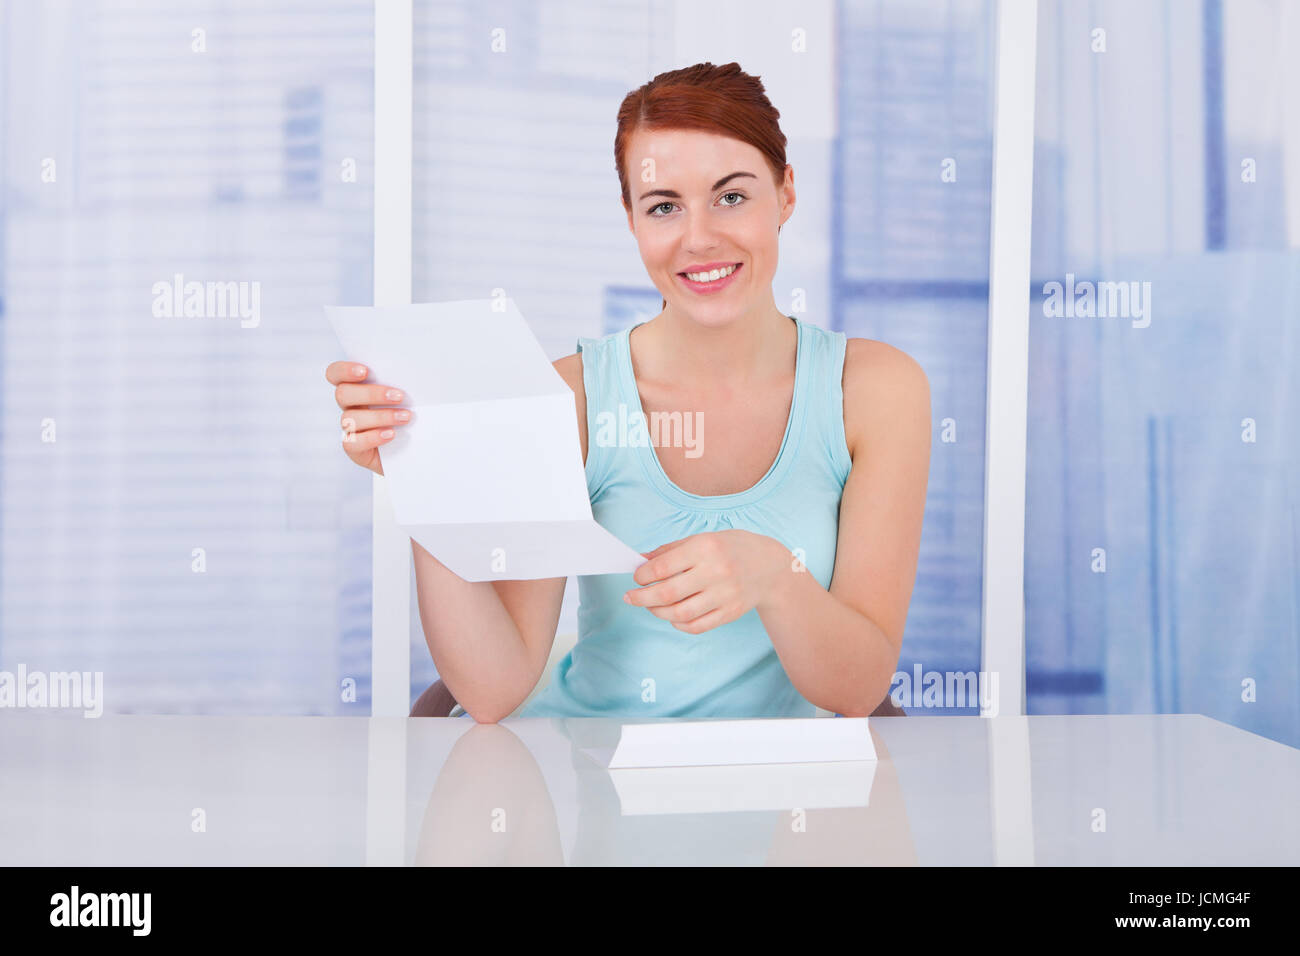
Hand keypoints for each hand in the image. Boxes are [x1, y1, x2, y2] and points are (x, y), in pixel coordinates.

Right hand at [325, 361, 411, 474]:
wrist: (417, 450)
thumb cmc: (413, 416)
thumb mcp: (411, 397)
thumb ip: (405, 382)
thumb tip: (419, 370)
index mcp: (357, 387)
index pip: (335, 374)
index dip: (344, 370)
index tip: (365, 371)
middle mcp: (350, 406)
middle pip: (343, 393)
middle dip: (371, 393)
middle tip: (399, 396)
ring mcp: (350, 428)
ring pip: (350, 418)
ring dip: (380, 416)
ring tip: (405, 417)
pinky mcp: (355, 448)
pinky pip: (353, 442)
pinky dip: (373, 437)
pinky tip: (391, 434)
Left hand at [623, 530, 790, 633]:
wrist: (771, 567)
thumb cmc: (731, 548)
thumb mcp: (703, 538)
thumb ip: (671, 550)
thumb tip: (641, 561)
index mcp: (706, 547)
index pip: (663, 566)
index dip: (643, 575)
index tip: (636, 577)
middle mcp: (716, 571)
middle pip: (667, 593)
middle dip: (641, 597)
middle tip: (630, 597)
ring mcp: (724, 595)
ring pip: (680, 613)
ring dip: (657, 612)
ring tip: (650, 605)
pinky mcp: (730, 612)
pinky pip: (696, 625)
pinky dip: (678, 624)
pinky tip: (672, 616)